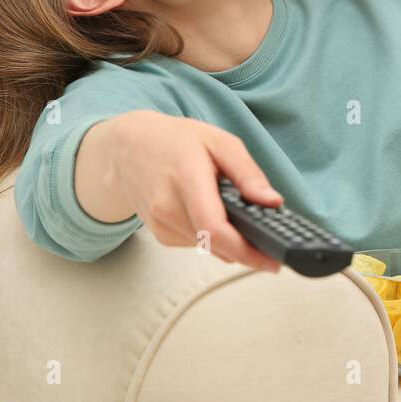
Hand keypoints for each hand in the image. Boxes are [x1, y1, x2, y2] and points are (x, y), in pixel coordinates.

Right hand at [77, 110, 285, 272]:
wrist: (128, 148)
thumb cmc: (174, 141)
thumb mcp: (220, 142)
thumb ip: (248, 173)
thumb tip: (272, 202)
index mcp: (186, 178)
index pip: (214, 227)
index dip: (245, 250)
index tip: (272, 260)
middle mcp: (167, 206)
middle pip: (215, 243)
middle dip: (247, 248)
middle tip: (271, 242)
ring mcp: (161, 223)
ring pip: (209, 247)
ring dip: (231, 240)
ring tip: (241, 216)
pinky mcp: (160, 234)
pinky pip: (198, 244)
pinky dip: (214, 236)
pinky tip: (215, 214)